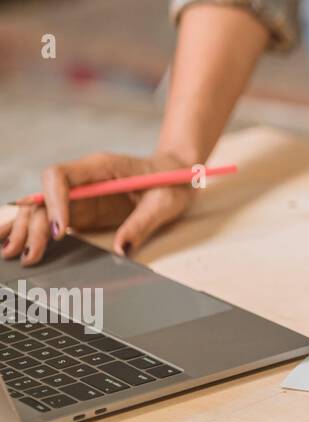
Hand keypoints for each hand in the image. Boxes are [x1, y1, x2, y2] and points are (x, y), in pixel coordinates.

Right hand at [1, 151, 197, 265]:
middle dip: (34, 223)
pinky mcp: (83, 210)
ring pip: (42, 208)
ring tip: (13, 253)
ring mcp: (81, 194)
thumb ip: (143, 223)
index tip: (61, 229)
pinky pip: (53, 219)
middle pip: (45, 196)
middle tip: (28, 254)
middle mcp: (84, 178)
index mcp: (101, 167)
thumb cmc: (173, 181)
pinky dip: (35, 231)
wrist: (179, 173)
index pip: (60, 176)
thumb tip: (122, 249)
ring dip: (26, 228)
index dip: (54, 202)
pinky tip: (20, 245)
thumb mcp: (165, 203)